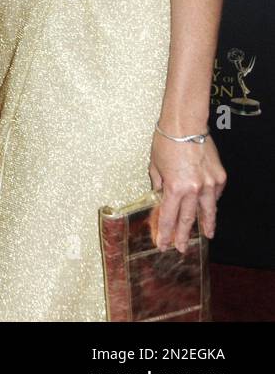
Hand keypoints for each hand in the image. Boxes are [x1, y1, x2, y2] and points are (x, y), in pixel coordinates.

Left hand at [149, 130, 224, 252]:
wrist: (185, 124)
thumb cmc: (166, 142)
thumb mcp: (154, 165)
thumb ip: (158, 184)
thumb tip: (160, 197)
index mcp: (174, 188)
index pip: (168, 217)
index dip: (165, 232)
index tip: (163, 244)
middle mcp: (193, 189)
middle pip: (188, 219)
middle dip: (183, 236)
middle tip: (181, 248)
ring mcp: (209, 184)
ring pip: (207, 211)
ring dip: (206, 225)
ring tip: (206, 236)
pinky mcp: (219, 177)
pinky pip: (215, 194)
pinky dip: (211, 201)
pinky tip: (209, 209)